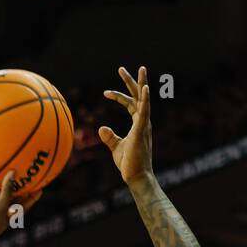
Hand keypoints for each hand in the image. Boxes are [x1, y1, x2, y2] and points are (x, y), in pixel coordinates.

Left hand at [98, 65, 152, 185]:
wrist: (137, 178)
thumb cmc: (129, 165)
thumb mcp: (116, 148)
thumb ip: (110, 137)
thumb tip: (101, 127)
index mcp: (138, 125)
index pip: (130, 105)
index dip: (119, 96)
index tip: (105, 92)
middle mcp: (143, 122)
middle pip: (138, 97)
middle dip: (131, 82)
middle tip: (122, 68)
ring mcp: (144, 126)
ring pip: (143, 100)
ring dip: (141, 84)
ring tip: (140, 69)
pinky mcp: (141, 131)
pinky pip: (145, 112)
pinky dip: (145, 100)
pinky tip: (145, 88)